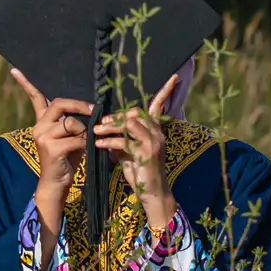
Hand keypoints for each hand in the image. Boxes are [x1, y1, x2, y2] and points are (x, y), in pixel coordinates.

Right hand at [13, 68, 90, 236]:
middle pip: (60, 104)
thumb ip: (73, 123)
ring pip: (72, 123)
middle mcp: (39, 126)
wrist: (56, 183)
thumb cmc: (66, 159)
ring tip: (86, 143)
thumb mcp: (70, 137)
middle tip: (94, 110)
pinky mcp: (51, 148)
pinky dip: (85, 144)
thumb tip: (90, 110)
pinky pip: (76, 139)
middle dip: (80, 106)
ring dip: (85, 132)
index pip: (35, 98)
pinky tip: (84, 151)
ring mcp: (43, 137)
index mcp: (42, 121)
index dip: (26, 83)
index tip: (15, 70)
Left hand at [98, 72, 183, 234]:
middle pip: (136, 112)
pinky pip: (124, 141)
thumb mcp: (128, 152)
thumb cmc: (140, 172)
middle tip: (100, 122)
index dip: (166, 91)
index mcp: (155, 130)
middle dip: (116, 115)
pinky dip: (109, 141)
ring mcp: (153, 143)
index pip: (160, 106)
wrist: (152, 194)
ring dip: (110, 126)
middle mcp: (157, 133)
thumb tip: (105, 128)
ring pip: (129, 124)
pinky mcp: (146, 154)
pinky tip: (99, 145)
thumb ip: (121, 137)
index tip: (175, 76)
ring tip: (96, 131)